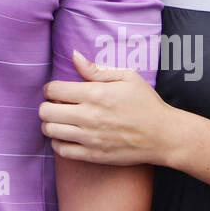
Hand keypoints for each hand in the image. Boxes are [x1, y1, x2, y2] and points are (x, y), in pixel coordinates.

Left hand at [39, 50, 170, 166]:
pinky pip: (61, 150)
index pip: (53, 89)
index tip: (56, 90)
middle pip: (46, 111)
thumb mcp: (127, 77)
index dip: (50, 88)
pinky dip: (58, 142)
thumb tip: (74, 56)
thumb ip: (96, 69)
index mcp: (95, 93)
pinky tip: (66, 136)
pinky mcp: (93, 155)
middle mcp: (89, 116)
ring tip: (60, 121)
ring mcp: (90, 137)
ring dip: (50, 124)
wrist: (163, 136)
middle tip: (56, 105)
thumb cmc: (146, 103)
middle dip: (46, 105)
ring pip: (50, 131)